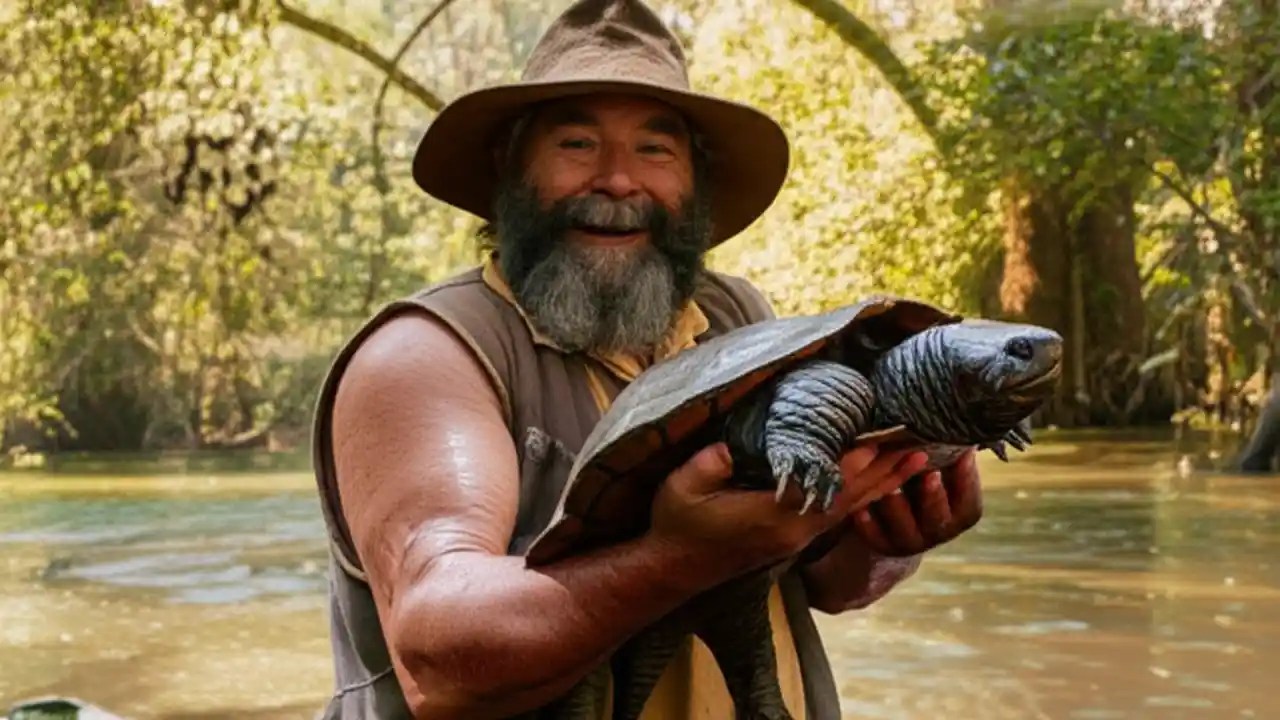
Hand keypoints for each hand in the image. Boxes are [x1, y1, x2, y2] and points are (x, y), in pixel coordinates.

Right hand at [649, 442, 923, 577]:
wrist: (674, 568)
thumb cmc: (677, 523)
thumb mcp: (684, 486)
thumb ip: (712, 461)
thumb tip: (737, 442)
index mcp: (777, 516)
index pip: (830, 483)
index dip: (860, 459)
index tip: (887, 434)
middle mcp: (797, 529)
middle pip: (853, 496)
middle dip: (886, 469)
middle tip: (924, 443)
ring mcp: (798, 536)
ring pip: (851, 505)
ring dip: (883, 482)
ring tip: (916, 461)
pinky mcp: (793, 537)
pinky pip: (839, 511)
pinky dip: (864, 494)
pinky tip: (879, 484)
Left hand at [848, 448, 982, 557]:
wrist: (894, 514)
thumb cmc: (922, 478)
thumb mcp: (938, 469)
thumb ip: (946, 454)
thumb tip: (960, 420)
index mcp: (958, 514)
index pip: (969, 504)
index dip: (967, 480)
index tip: (962, 454)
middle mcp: (937, 531)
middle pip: (938, 519)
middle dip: (933, 496)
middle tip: (928, 473)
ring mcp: (910, 541)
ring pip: (905, 529)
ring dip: (898, 507)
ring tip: (890, 486)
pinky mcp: (883, 545)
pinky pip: (875, 538)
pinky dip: (868, 525)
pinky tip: (860, 510)